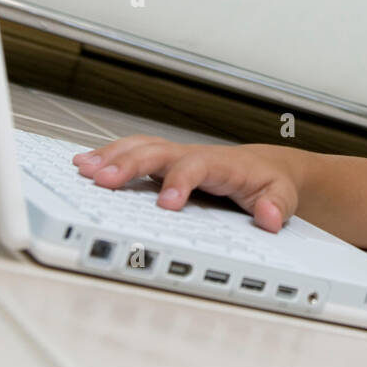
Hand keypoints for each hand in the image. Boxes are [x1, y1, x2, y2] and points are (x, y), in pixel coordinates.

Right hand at [72, 135, 297, 232]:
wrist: (265, 166)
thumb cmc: (269, 181)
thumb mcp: (283, 195)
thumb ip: (278, 206)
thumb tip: (270, 217)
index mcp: (221, 163)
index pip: (197, 166)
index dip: (180, 182)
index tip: (167, 203)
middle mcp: (193, 155)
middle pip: (157, 152)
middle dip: (129, 164)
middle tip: (103, 181)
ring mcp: (175, 158)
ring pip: (140, 148)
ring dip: (111, 157)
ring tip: (83, 170)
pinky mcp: (163, 165)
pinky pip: (133, 154)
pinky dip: (108, 157)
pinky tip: (84, 164)